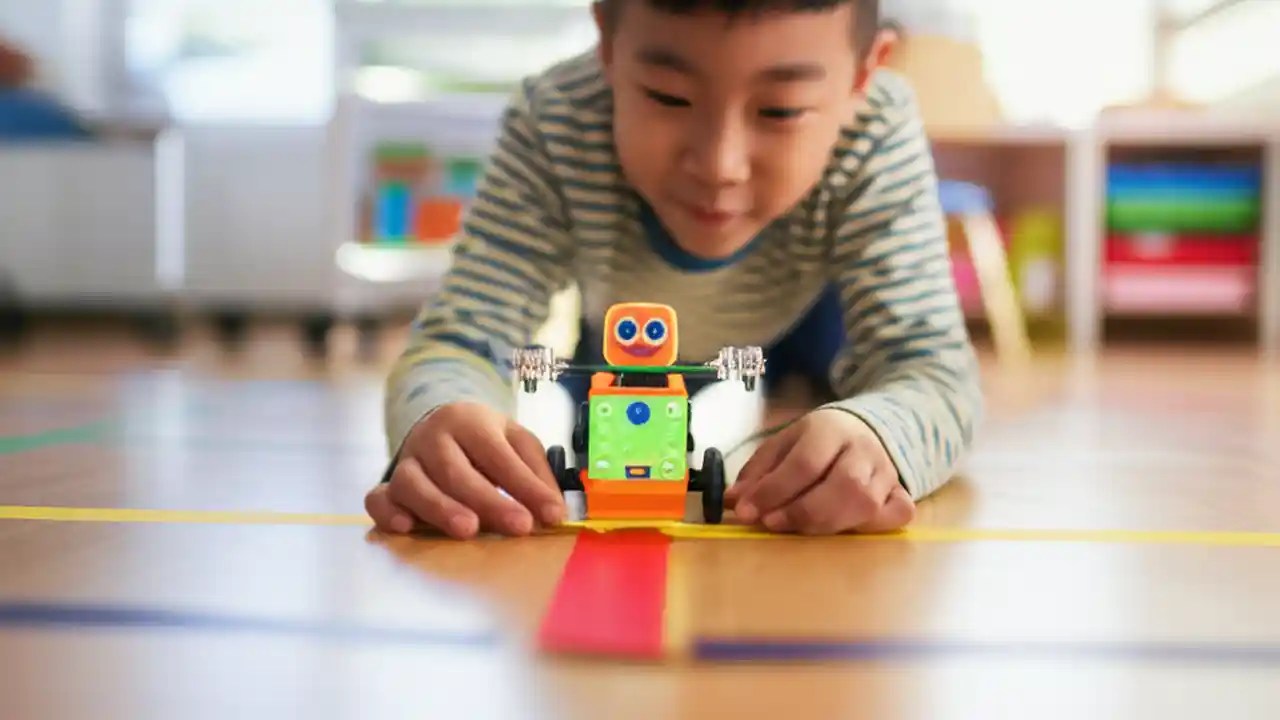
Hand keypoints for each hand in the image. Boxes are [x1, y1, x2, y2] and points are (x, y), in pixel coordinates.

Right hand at [365, 401, 565, 538]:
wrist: (439, 425)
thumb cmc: (484, 440)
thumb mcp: (515, 442)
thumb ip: (536, 475)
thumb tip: (554, 513)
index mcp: (469, 422)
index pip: (497, 455)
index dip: (524, 486)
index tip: (550, 516)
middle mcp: (432, 438)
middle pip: (455, 471)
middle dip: (488, 501)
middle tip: (518, 527)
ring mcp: (406, 461)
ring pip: (412, 483)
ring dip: (440, 508)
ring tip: (468, 530)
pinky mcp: (387, 484)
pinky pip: (377, 498)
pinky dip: (388, 512)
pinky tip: (406, 528)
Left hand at [725, 408, 914, 534]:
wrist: (866, 431)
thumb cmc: (816, 443)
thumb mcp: (783, 445)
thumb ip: (759, 472)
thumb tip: (734, 501)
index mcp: (830, 429)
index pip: (805, 463)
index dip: (774, 491)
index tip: (747, 512)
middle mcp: (864, 449)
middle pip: (843, 486)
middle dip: (802, 512)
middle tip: (772, 524)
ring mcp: (888, 473)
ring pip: (867, 505)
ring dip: (828, 525)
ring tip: (798, 529)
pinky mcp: (901, 493)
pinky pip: (895, 515)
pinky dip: (870, 527)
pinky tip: (843, 529)